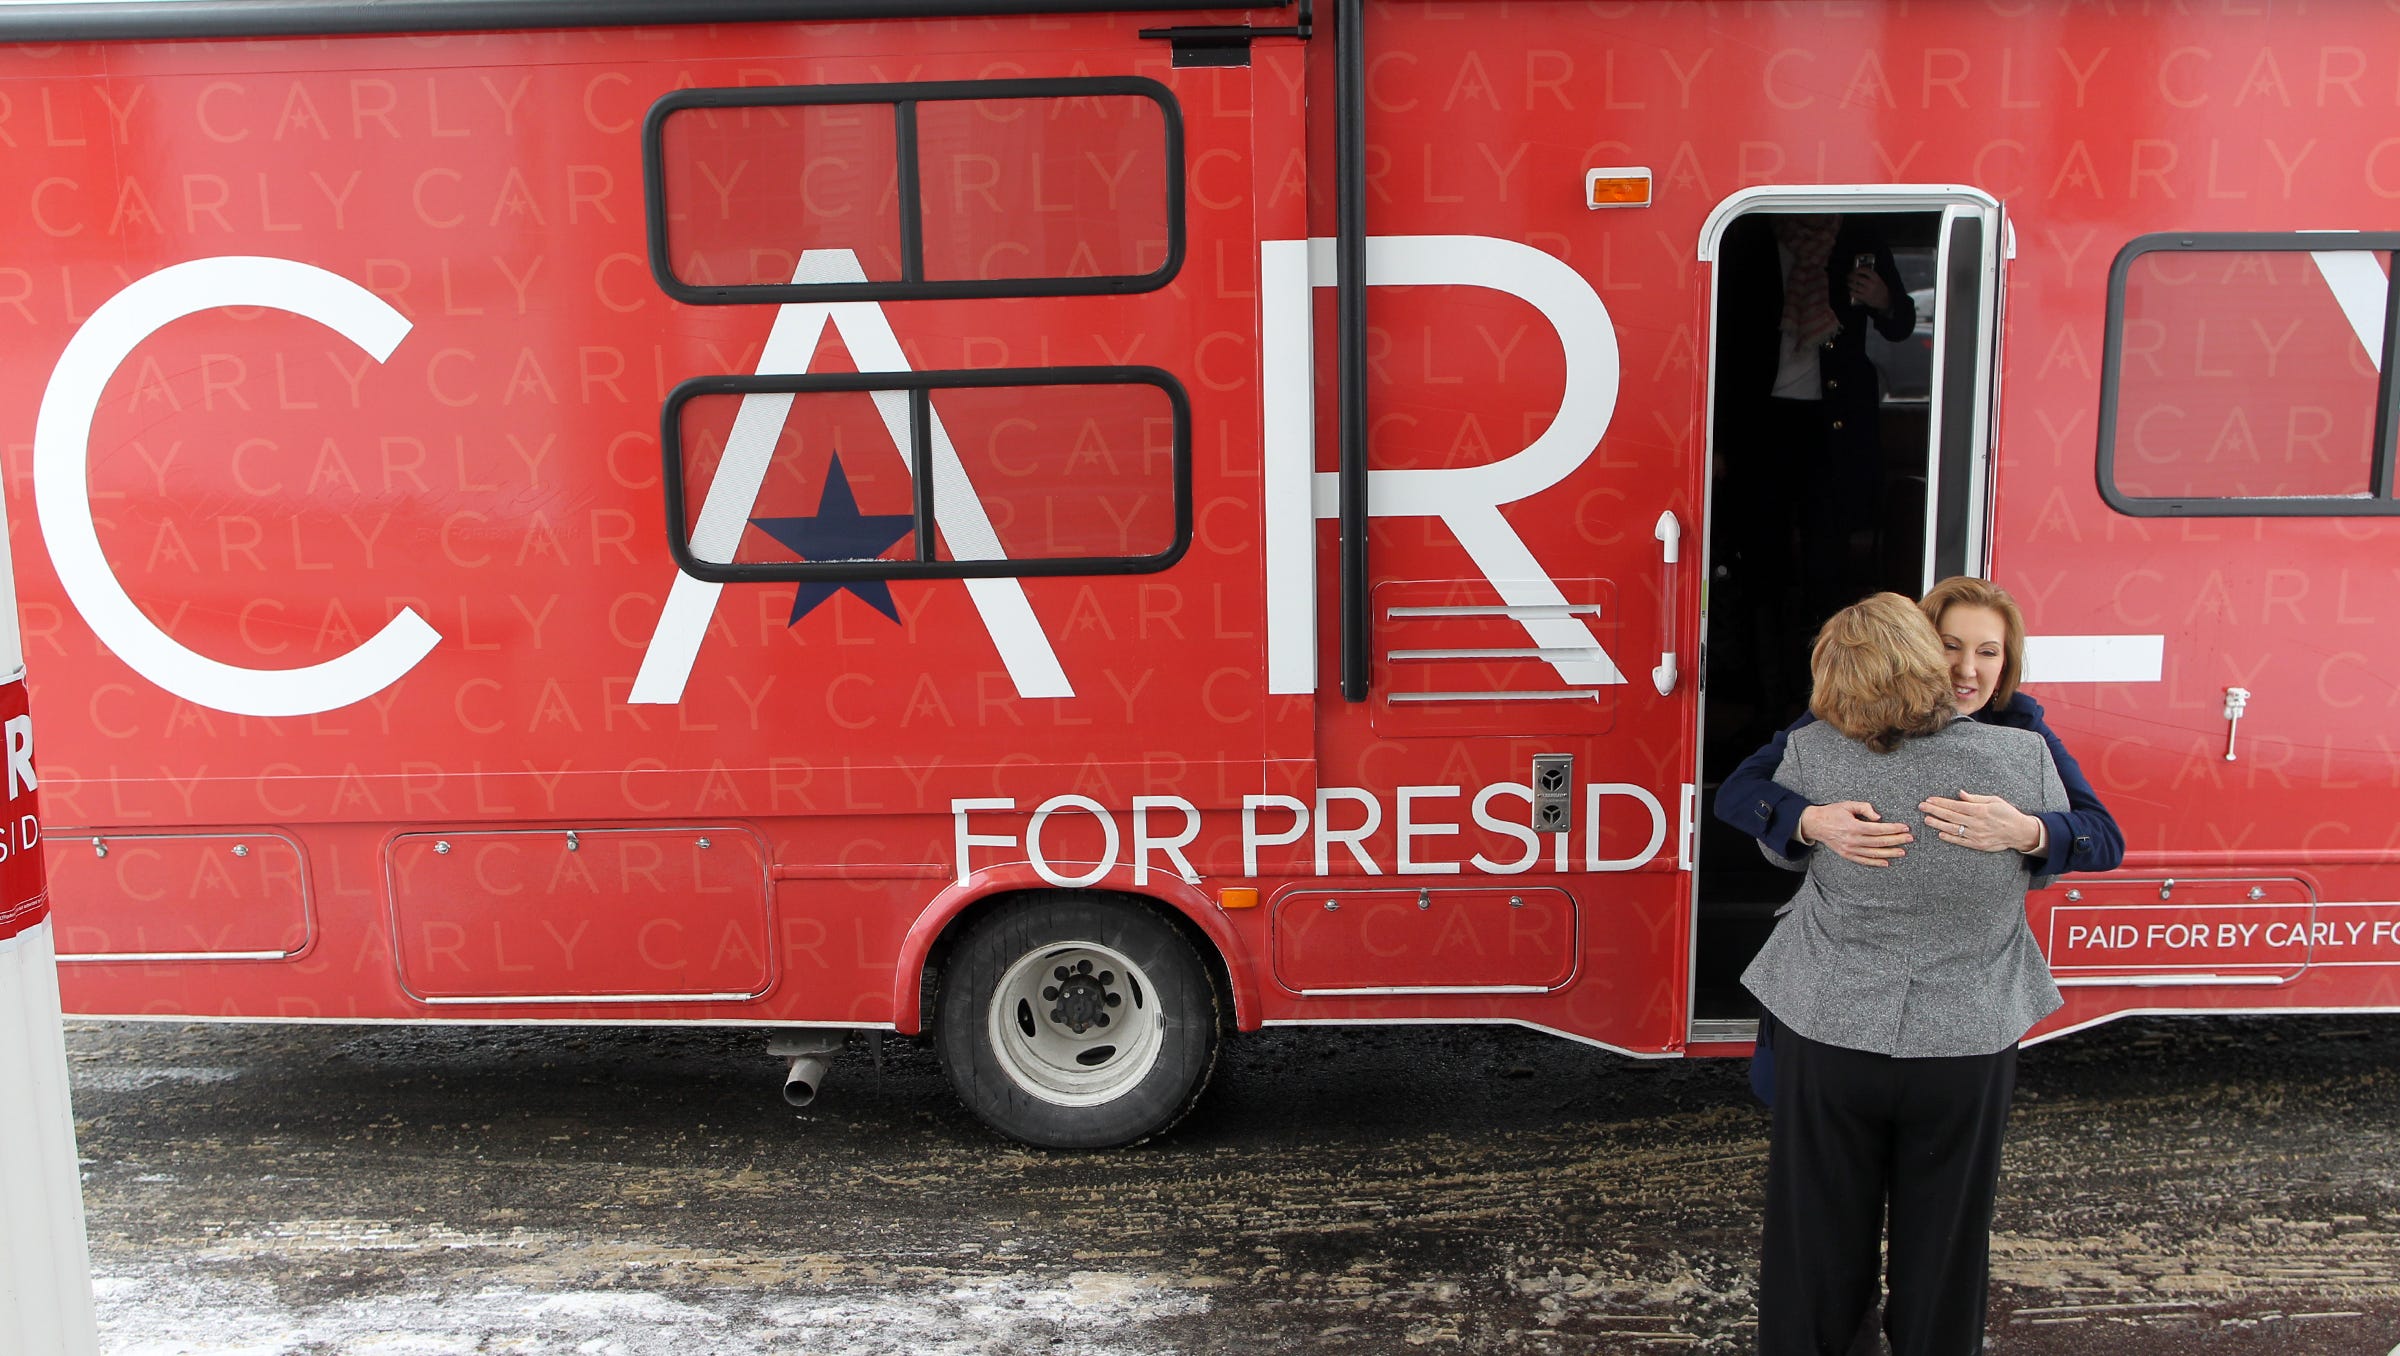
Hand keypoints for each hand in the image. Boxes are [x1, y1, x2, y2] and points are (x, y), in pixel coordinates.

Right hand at [1798, 801, 1911, 866]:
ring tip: (1903, 851)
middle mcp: (1852, 840)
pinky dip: (1876, 862)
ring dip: (1890, 852)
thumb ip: (1864, 808)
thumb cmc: (1832, 812)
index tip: (1905, 827)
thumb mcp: (1848, 805)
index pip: (1879, 829)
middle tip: (1910, 838)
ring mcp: (1850, 849)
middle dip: (1897, 840)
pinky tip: (1887, 862)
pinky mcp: (1847, 855)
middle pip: (1879, 842)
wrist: (1815, 824)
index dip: (1893, 828)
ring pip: (1874, 853)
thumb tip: (1879, 817)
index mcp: (1853, 826)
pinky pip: (1864, 861)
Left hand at [1846, 265, 1889, 313]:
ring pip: (1855, 286)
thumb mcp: (1879, 281)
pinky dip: (1851, 292)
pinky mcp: (1865, 298)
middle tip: (1848, 276)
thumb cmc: (1881, 290)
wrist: (1885, 300)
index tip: (1855, 269)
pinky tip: (1850, 291)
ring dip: (1850, 283)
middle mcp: (1872, 284)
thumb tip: (1860, 272)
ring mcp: (1868, 291)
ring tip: (1848, 283)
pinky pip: (1855, 294)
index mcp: (1876, 278)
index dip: (1859, 269)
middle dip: (1851, 276)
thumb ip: (1871, 277)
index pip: (1866, 271)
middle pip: (1858, 278)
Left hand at [1918, 791, 2040, 853]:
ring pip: (1953, 829)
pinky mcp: (1977, 844)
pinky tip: (1939, 833)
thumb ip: (1976, 798)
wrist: (2019, 832)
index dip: (1940, 802)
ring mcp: (1976, 835)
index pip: (1955, 805)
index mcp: (1980, 810)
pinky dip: (1949, 837)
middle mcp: (1976, 823)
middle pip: (1950, 816)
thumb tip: (1960, 794)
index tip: (1929, 799)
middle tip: (1922, 807)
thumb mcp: (1994, 801)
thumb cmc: (2007, 813)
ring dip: (1938, 824)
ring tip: (1926, 820)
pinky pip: (1960, 841)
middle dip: (1934, 810)